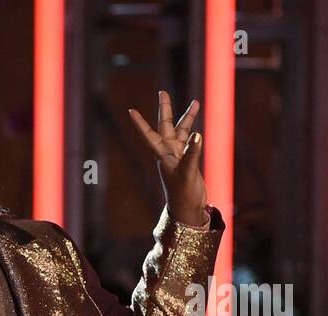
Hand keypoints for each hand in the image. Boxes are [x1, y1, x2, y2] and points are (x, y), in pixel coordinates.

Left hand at [127, 90, 207, 226]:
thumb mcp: (188, 174)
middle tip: (162, 92)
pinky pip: (189, 142)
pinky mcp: (187, 162)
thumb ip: (192, 154)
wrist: (187, 210)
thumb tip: (197, 134)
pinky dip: (193, 133)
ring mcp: (178, 157)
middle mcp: (168, 153)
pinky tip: (197, 127)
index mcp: (162, 156)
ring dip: (187, 118)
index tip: (130, 110)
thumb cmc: (183, 195)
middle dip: (165, 109)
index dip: (140, 123)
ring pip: (181, 132)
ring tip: (196, 103)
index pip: (149, 135)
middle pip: (166, 126)